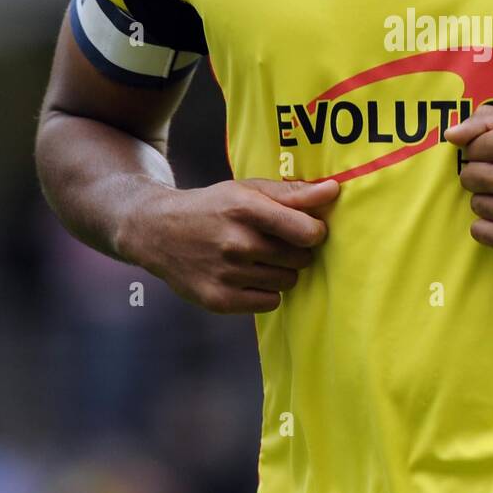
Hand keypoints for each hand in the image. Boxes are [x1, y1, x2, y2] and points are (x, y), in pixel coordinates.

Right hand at [118, 177, 339, 312]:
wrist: (157, 232)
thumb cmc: (214, 207)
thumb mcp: (247, 190)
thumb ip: (293, 193)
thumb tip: (334, 190)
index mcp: (245, 208)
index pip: (307, 231)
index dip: (314, 231)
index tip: (306, 228)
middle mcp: (235, 243)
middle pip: (300, 258)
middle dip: (295, 250)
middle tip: (274, 242)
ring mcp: (225, 274)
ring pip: (287, 281)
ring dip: (280, 271)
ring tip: (257, 258)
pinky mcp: (218, 301)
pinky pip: (270, 303)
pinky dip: (265, 292)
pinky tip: (247, 276)